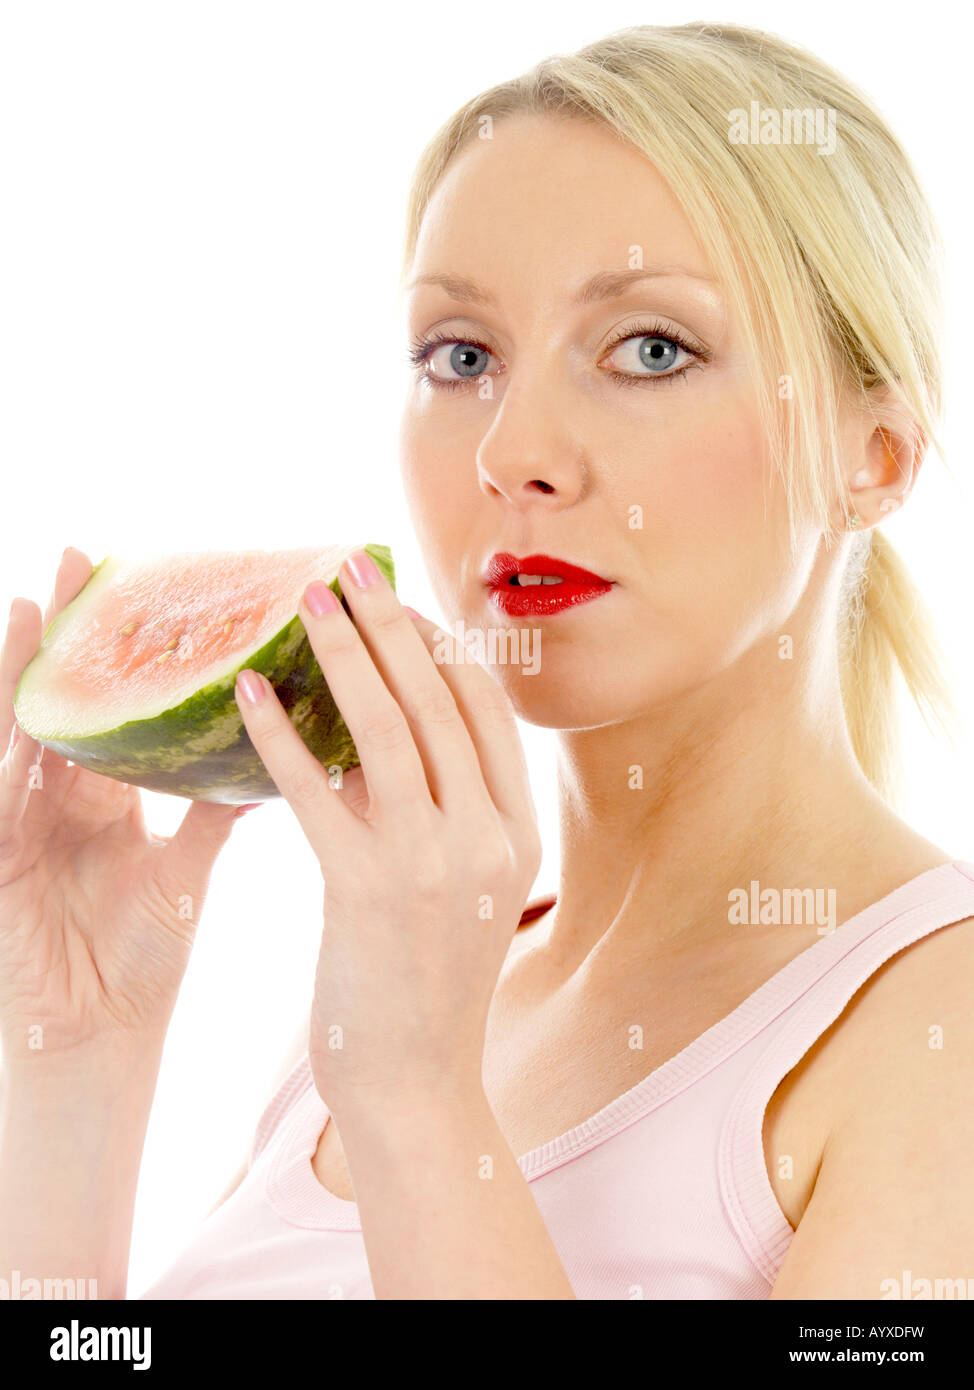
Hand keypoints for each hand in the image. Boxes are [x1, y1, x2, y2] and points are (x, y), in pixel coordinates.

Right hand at [0, 548, 244, 1067]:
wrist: (101, 1042)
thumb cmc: (139, 963)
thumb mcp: (182, 874)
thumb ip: (213, 815)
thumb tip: (274, 760)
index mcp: (105, 799)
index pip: (117, 707)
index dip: (127, 650)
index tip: (150, 581)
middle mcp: (57, 800)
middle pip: (64, 698)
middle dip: (71, 631)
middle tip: (86, 556)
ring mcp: (18, 825)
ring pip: (18, 730)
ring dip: (24, 667)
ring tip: (34, 601)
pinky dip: (2, 747)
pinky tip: (12, 701)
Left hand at [234, 549, 542, 1115]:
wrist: (416, 1080)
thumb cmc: (428, 979)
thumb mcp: (462, 886)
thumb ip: (437, 809)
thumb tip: (367, 730)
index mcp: (519, 834)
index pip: (488, 713)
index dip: (443, 647)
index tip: (402, 602)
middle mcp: (487, 840)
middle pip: (440, 704)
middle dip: (393, 624)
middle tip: (352, 565)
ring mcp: (433, 865)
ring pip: (389, 731)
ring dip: (345, 654)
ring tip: (308, 599)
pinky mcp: (366, 891)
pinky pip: (319, 792)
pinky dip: (281, 735)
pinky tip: (251, 693)